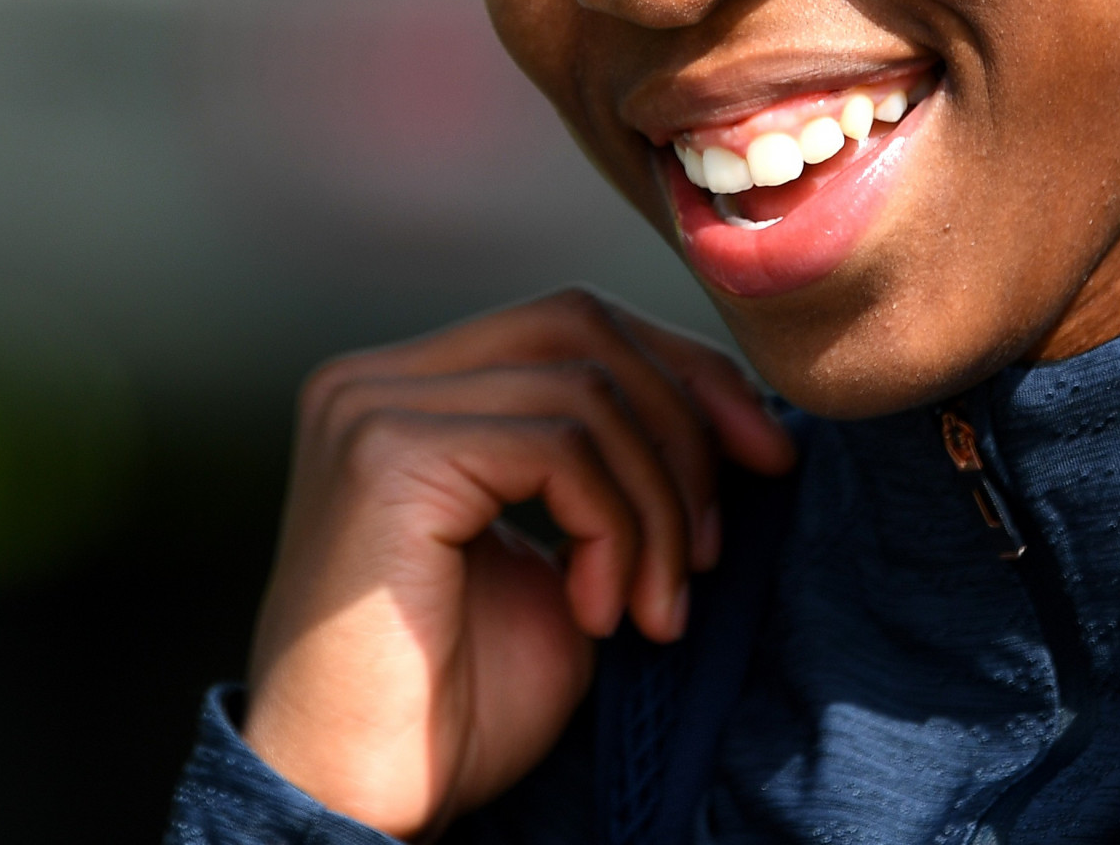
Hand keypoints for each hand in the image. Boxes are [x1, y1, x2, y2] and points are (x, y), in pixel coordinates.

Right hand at [239, 287, 795, 839]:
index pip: (573, 323)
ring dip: (656, 502)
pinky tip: (600, 614)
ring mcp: (373, 407)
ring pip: (585, 389)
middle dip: (689, 414)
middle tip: (719, 541)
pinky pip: (557, 447)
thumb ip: (614, 470)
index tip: (765, 453)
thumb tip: (736, 410)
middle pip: (582, 325)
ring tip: (657, 608)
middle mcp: (377, 377)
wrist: (354, 815)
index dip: (682, 371)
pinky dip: (613, 527)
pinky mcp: (385, 455)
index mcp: (412, 388)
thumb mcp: (566, 561)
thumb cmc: (455, 711)